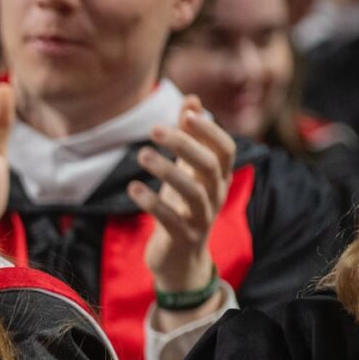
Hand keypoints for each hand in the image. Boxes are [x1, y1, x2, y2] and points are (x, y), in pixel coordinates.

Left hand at [131, 95, 236, 298]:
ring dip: (167, 171)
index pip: (225, 149)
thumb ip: (190, 136)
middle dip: (184, 145)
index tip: (187, 113)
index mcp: (219, 177)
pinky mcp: (183, 237)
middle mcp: (216, 195)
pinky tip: (133, 188)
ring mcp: (202, 218)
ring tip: (141, 155)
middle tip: (154, 129)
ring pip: (193, 192)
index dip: (210, 130)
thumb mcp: (188, 171)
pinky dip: (152, 203)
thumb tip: (192, 101)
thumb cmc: (184, 206)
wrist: (181, 258)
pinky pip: (170, 219)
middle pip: (209, 166)